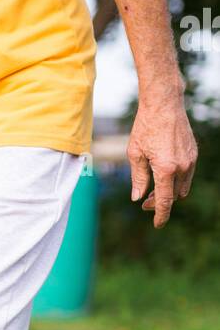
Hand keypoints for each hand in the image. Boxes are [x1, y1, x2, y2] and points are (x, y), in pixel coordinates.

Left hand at [127, 95, 197, 227]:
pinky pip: (187, 175)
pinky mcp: (193, 154)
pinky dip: (176, 180)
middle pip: (174, 196)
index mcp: (165, 169)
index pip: (165, 201)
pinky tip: (163, 175)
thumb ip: (138, 178)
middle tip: (144, 203)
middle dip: (160, 203)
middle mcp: (182, 167)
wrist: (164, 105)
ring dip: (170, 192)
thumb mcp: (135, 153)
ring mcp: (190, 160)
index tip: (157, 224)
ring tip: (153, 189)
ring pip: (182, 187)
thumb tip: (137, 198)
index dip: (160, 215)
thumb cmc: (145, 126)